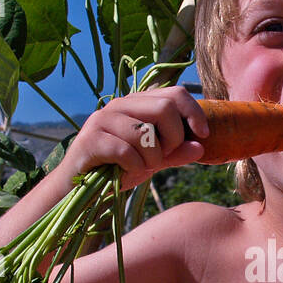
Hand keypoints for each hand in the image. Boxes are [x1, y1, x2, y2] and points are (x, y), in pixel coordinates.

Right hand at [62, 86, 207, 189]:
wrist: (79, 188)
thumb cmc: (118, 169)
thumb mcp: (153, 160)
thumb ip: (175, 153)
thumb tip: (200, 147)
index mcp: (138, 103)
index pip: (175, 93)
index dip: (194, 112)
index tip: (203, 135)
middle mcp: (120, 104)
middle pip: (165, 108)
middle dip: (173, 139)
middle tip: (163, 157)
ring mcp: (103, 119)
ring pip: (146, 133)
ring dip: (152, 158)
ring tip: (141, 167)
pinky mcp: (90, 139)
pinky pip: (127, 152)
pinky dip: (134, 167)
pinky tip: (126, 171)